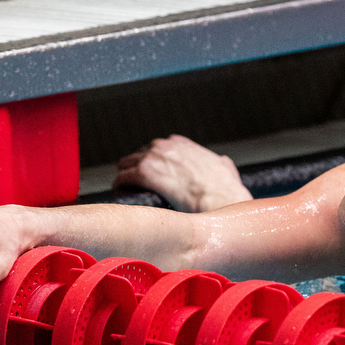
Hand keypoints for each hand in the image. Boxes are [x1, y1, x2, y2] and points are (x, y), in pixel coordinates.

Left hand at [113, 135, 251, 212]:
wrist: (218, 201)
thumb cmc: (224, 191)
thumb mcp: (224, 168)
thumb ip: (219, 163)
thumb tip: (221, 164)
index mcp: (179, 143)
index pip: (153, 150)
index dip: (150, 165)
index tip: (150, 178)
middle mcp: (163, 145)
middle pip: (136, 157)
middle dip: (134, 172)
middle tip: (135, 189)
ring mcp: (152, 157)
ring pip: (125, 166)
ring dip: (125, 180)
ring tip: (127, 194)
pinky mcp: (143, 172)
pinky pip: (122, 179)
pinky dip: (120, 188)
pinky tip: (123, 197)